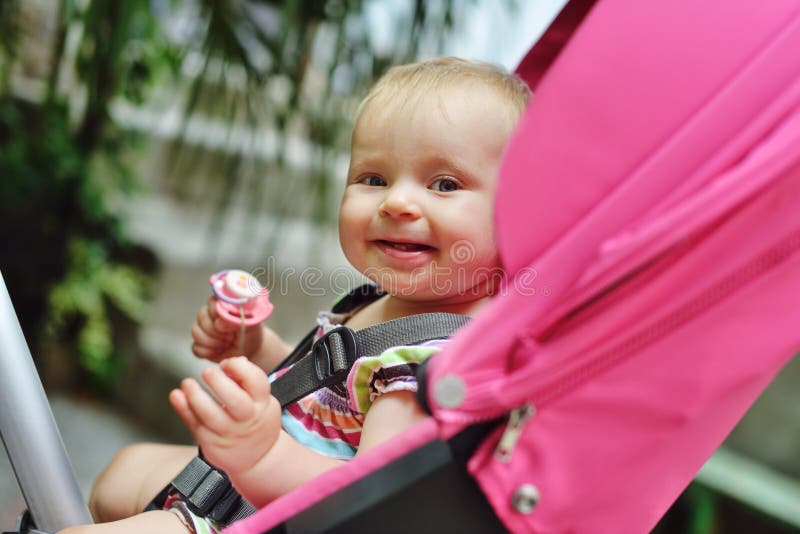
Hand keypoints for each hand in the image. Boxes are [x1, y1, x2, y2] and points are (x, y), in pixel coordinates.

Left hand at [169, 357, 280, 476]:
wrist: (258, 457)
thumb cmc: (256, 419)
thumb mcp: (262, 400)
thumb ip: (248, 381)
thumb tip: (236, 360)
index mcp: (263, 404)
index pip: (256, 382)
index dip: (240, 368)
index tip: (227, 363)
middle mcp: (248, 419)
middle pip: (234, 401)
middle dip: (218, 383)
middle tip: (207, 372)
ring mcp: (229, 433)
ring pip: (211, 415)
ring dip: (196, 397)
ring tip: (187, 383)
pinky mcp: (212, 442)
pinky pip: (195, 425)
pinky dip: (183, 410)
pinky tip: (176, 396)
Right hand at [191, 297, 264, 361]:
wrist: (250, 349)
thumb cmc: (251, 332)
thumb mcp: (250, 324)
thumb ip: (237, 319)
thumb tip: (220, 322)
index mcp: (222, 304)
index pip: (211, 303)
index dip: (218, 315)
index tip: (227, 324)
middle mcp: (209, 313)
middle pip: (201, 317)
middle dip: (216, 331)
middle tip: (230, 336)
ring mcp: (202, 328)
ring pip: (196, 332)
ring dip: (213, 342)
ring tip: (226, 343)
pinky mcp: (200, 344)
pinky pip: (196, 348)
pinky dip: (208, 352)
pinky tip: (219, 351)